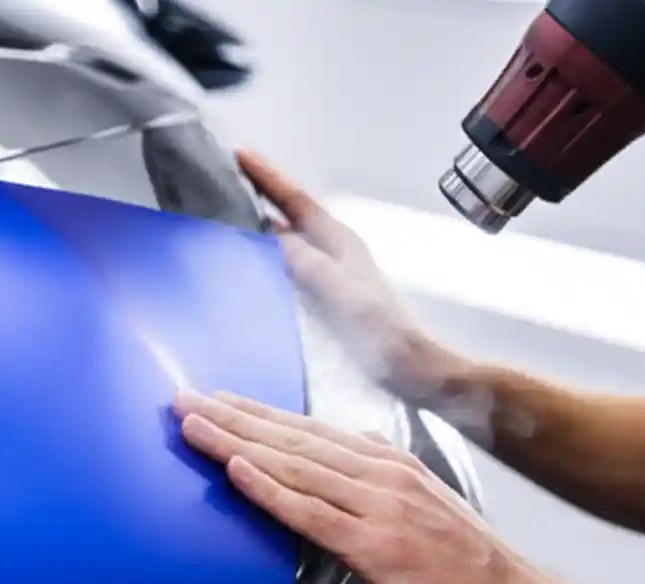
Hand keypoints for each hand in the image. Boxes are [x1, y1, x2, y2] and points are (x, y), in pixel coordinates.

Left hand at [172, 388, 567, 583]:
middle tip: (182, 398)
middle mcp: (383, 475)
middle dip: (232, 417)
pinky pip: (312, 514)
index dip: (257, 414)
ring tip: (192, 423)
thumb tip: (358, 447)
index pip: (309, 431)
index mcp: (391, 465)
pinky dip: (270, 489)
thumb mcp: (428, 506)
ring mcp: (381, 509)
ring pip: (294, 466)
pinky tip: (236, 470)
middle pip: (292, 439)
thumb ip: (388, 477)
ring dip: (236, 442)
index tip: (215, 399)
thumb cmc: (474, 570)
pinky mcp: (379, 549)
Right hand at [237, 150, 465, 403]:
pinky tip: (255, 259)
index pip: (297, 201)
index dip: (267, 177)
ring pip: (291, 234)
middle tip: (230, 171)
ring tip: (233, 206)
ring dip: (264, 217)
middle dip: (263, 189)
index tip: (239, 153)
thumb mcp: (345, 297)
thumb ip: (312, 266)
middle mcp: (336, 251)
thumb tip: (276, 237)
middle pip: (293, 210)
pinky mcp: (328, 294)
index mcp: (341, 244)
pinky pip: (291, 261)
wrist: (414, 368)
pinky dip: (270, 250)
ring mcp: (333, 272)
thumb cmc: (385, 337)